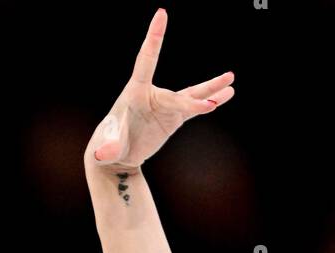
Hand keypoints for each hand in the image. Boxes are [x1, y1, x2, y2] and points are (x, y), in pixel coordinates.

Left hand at [85, 8, 234, 174]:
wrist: (117, 155)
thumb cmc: (109, 145)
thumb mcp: (107, 147)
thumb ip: (107, 147)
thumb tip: (103, 154)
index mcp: (135, 92)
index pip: (146, 59)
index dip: (154, 37)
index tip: (162, 14)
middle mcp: (152, 94)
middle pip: (175, 96)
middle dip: (191, 104)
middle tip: (208, 107)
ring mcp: (165, 105)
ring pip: (191, 95)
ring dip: (211, 89)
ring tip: (231, 80)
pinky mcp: (173, 117)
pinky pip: (195, 108)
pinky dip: (212, 101)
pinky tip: (228, 94)